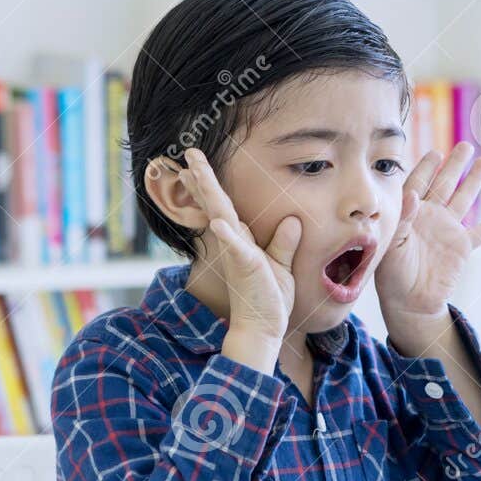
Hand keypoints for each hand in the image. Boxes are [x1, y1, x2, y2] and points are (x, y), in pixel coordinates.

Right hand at [174, 147, 301, 342]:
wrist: (264, 328)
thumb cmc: (269, 300)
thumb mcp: (281, 266)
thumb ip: (284, 243)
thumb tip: (291, 220)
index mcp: (241, 240)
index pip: (223, 206)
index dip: (209, 186)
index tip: (194, 166)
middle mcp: (234, 243)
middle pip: (216, 203)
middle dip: (202, 177)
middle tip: (189, 152)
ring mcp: (236, 253)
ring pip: (220, 216)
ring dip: (207, 192)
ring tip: (192, 170)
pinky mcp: (245, 267)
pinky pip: (236, 248)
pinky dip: (227, 235)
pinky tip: (218, 222)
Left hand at [375, 142, 480, 344]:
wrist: (410, 303)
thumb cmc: (392, 275)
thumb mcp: (391, 246)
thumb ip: (403, 219)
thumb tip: (412, 193)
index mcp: (410, 213)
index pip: (418, 183)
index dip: (426, 167)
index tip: (434, 152)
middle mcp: (430, 217)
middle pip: (444, 183)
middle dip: (454, 164)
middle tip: (465, 145)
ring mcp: (448, 230)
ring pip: (464, 199)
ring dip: (474, 181)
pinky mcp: (462, 247)